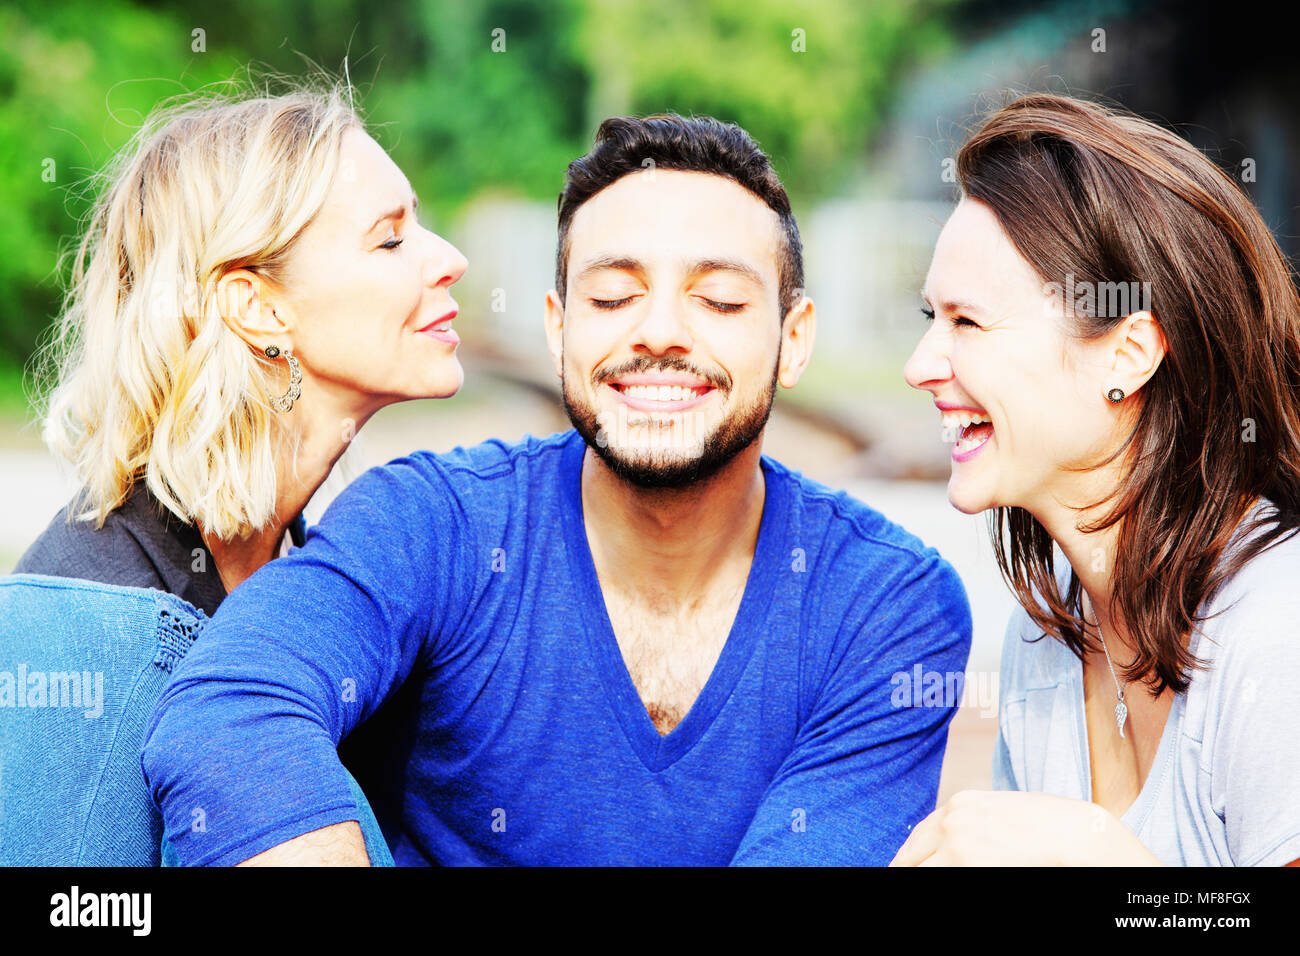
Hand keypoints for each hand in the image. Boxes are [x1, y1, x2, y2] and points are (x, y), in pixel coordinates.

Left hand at [889, 790, 1162, 865]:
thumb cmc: (1048, 826)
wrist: (1077, 836)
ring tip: (935, 874)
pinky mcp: (963, 866)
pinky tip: (955, 876)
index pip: (916, 840)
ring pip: (921, 871)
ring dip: (926, 875)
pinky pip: (940, 877)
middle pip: (909, 859)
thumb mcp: (1000, 812)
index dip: (909, 860)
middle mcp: (949, 822)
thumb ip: (969, 824)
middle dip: (909, 869)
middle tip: (904, 875)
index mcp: (957, 804)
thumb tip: (949, 845)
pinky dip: (942, 880)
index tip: (907, 868)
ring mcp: (955, 846)